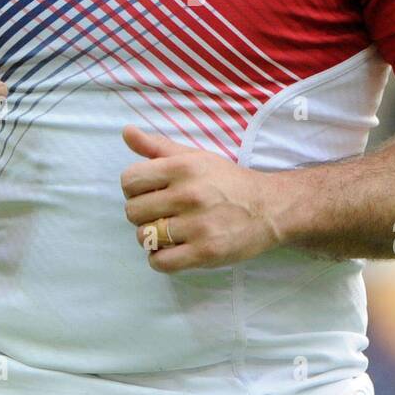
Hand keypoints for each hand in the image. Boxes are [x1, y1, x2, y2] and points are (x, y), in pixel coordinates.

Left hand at [120, 124, 280, 271]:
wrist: (268, 208)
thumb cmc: (226, 181)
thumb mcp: (195, 156)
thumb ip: (157, 147)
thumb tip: (126, 132)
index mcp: (183, 167)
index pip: (130, 180)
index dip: (134, 188)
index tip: (149, 193)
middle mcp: (188, 194)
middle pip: (133, 211)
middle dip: (141, 214)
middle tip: (160, 214)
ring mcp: (197, 225)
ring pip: (144, 237)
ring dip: (150, 238)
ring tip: (167, 232)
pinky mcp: (205, 252)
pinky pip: (161, 262)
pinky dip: (159, 259)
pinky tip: (171, 250)